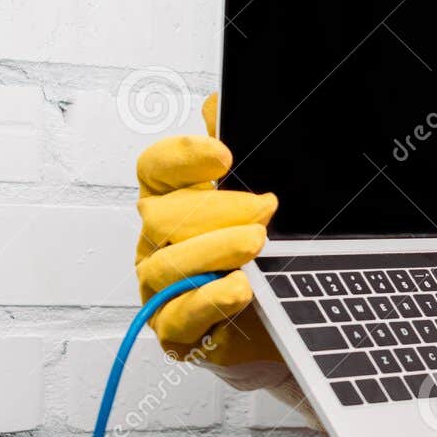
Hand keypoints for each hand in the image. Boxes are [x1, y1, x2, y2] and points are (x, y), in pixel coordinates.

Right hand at [134, 94, 280, 367]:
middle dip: (216, 210)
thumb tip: (219, 104)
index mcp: (173, 202)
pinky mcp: (176, 332)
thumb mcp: (257, 199)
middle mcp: (158, 244)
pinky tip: (239, 288)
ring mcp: (162, 289)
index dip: (182, 157)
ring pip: (166, 264)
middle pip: (162, 216)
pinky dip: (209, 300)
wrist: (281, 320)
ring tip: (256, 245)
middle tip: (264, 210)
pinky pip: (178, 315)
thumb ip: (239, 149)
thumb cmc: (262, 257)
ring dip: (215, 250)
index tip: (223, 155)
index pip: (155, 170)